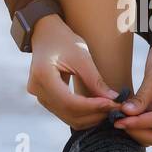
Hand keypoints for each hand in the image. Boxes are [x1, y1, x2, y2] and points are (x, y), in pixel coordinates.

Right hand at [26, 14, 119, 129]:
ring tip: (108, 109)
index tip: (112, 104)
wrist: (46, 35)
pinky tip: (96, 108)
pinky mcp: (44, 98)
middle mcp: (37, 89)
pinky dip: (81, 113)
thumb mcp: (81, 56)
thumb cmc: (64, 41)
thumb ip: (95, 80)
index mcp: (43, 76)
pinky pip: (63, 112)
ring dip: (88, 116)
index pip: (69, 101)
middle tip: (114, 109)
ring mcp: (38, 95)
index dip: (92, 106)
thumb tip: (112, 99)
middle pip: (67, 112)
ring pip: (66, 116)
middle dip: (93, 114)